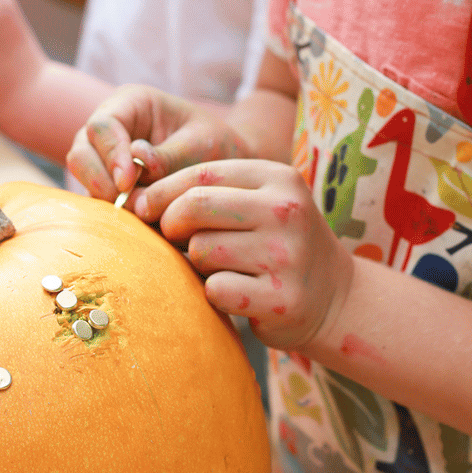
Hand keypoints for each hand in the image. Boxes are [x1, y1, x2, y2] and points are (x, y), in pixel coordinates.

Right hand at [66, 85, 248, 201]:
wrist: (226, 162)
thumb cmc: (215, 143)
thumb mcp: (201, 142)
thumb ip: (169, 156)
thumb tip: (135, 173)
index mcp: (131, 103)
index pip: (103, 125)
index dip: (111, 154)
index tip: (127, 182)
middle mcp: (110, 130)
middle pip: (81, 153)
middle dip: (100, 181)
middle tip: (128, 204)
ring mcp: (104, 159)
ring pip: (85, 180)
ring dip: (107, 200)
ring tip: (140, 214)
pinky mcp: (109, 186)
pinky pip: (99, 201)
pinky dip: (115, 214)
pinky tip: (139, 223)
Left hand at [135, 160, 353, 350]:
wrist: (335, 296)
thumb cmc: (277, 243)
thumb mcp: (259, 202)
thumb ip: (210, 191)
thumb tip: (136, 188)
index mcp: (279, 178)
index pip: (202, 173)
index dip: (162, 190)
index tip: (142, 206)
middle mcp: (287, 211)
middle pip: (195, 207)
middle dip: (171, 224)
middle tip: (175, 239)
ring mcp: (287, 256)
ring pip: (202, 251)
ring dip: (196, 262)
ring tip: (219, 267)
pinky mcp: (281, 299)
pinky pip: (216, 290)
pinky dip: (213, 293)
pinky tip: (235, 292)